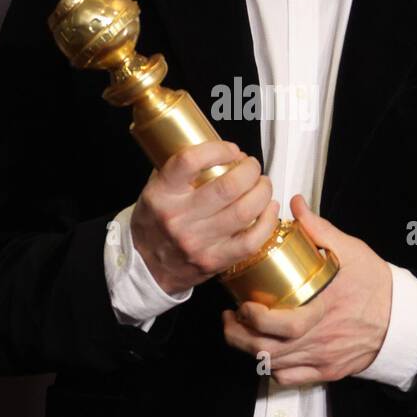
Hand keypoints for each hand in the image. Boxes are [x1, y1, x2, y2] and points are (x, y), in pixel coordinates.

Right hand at [131, 141, 278, 295]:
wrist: (146, 268)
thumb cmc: (154, 225)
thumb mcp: (153, 191)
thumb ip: (178, 169)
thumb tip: (212, 148)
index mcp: (162, 194)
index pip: (191, 161)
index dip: (218, 149)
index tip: (231, 150)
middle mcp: (179, 218)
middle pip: (228, 187)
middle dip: (250, 170)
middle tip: (252, 166)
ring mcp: (198, 242)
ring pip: (244, 211)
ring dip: (262, 192)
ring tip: (263, 184)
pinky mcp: (214, 260)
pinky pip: (251, 240)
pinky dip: (267, 221)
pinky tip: (270, 208)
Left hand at [221, 194, 392, 385]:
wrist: (404, 318)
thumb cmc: (378, 286)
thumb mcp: (352, 251)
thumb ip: (320, 229)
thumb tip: (296, 206)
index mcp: (324, 309)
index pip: (282, 325)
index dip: (254, 319)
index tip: (242, 305)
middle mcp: (321, 338)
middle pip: (269, 350)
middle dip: (239, 336)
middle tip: (230, 318)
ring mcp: (323, 358)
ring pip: (275, 366)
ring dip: (250, 350)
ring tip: (239, 332)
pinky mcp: (327, 371)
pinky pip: (291, 378)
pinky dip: (272, 369)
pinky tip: (267, 352)